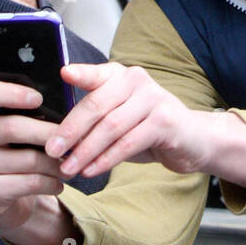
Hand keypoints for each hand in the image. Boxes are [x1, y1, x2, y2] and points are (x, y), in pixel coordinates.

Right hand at [0, 80, 70, 244]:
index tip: (39, 99)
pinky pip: (30, 182)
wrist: (0, 196)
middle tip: (76, 139)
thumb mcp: (19, 127)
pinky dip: (51, 183)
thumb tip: (67, 111)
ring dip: (56, 163)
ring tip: (70, 164)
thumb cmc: (16, 151)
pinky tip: (58, 183)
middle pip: (13, 127)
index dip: (12, 94)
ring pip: (28, 159)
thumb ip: (33, 113)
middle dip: (50, 133)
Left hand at [46, 62, 245, 181]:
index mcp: (122, 76)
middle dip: (71, 130)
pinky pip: (128, 143)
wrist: (193, 140)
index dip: (81, 73)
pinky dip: (106, 159)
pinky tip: (91, 171)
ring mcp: (153, 99)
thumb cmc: (148, 129)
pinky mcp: (165, 122)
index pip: (97, 73)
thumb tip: (57, 138)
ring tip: (68, 168)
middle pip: (97, 104)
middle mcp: (137, 81)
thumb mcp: (119, 118)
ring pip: (110, 127)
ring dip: (85, 151)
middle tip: (52, 150)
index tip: (63, 75)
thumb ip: (94, 120)